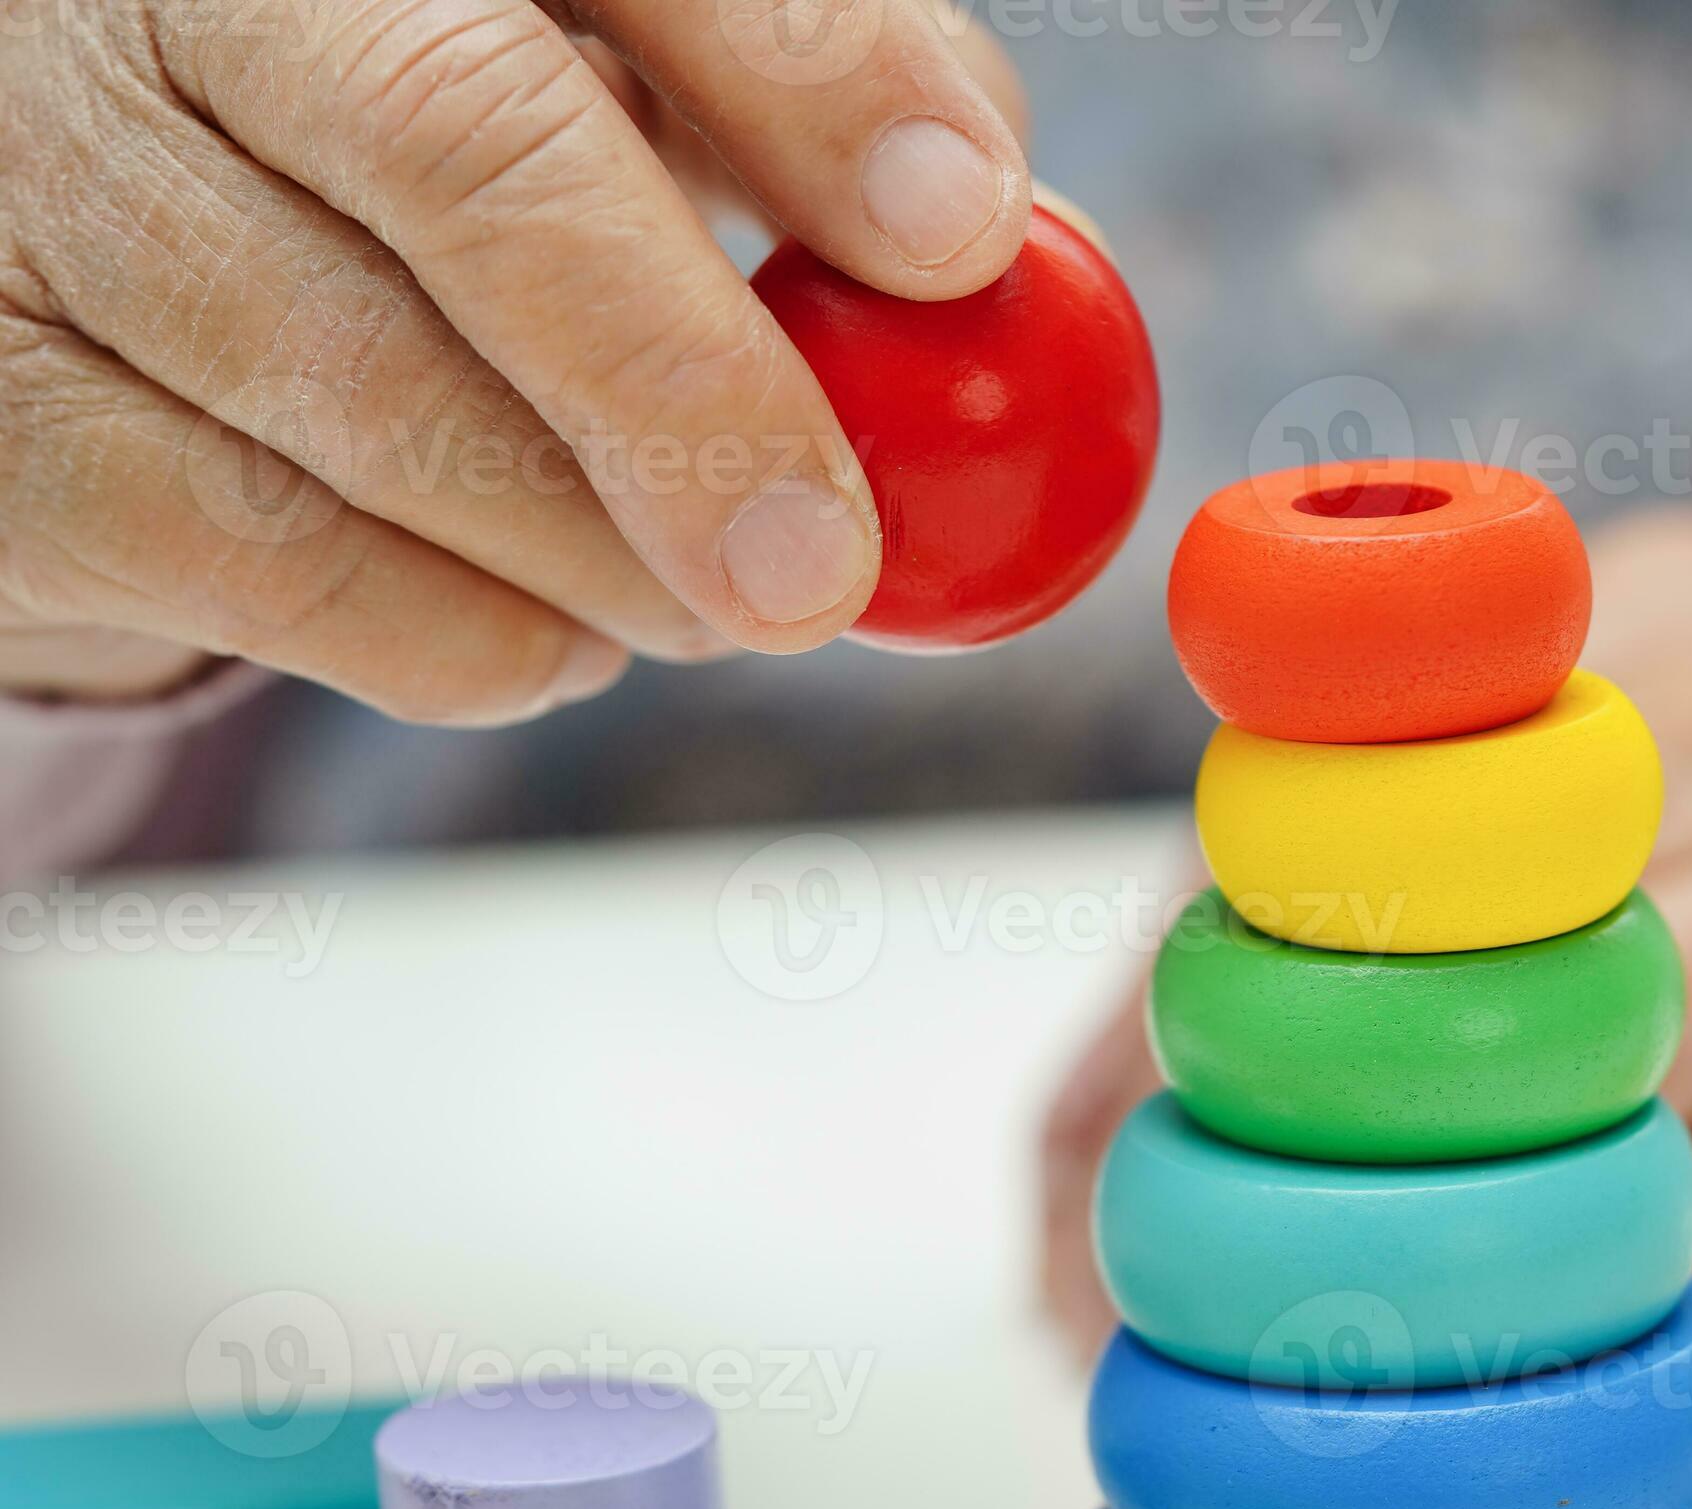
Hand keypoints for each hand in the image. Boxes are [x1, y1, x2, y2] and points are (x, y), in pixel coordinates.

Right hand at [0, 0, 1029, 717]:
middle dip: (691, 383)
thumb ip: (800, 122)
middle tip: (825, 565)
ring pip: (379, 401)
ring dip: (605, 557)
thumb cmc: (434, 155)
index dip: (811, 76)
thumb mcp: (619, 82)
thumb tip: (987, 253)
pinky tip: (548, 618)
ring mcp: (48, 182)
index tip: (956, 236)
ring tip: (722, 595)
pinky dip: (476, 638)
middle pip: (468, 151)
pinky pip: (281, 564)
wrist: (99, 248)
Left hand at [1039, 509, 1691, 1345]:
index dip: (1159, 1022)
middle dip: (1246, 1166)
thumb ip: (1457, 824)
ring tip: (1313, 1374)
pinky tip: (1567, 1365)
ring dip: (1428, 1267)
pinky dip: (1650, 1306)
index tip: (1063, 1177)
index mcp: (1610, 637)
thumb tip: (1184, 1049)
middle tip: (1130, 1312)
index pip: (1314, 829)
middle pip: (1419, 967)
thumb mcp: (1663, 686)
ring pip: (1587, 1093)